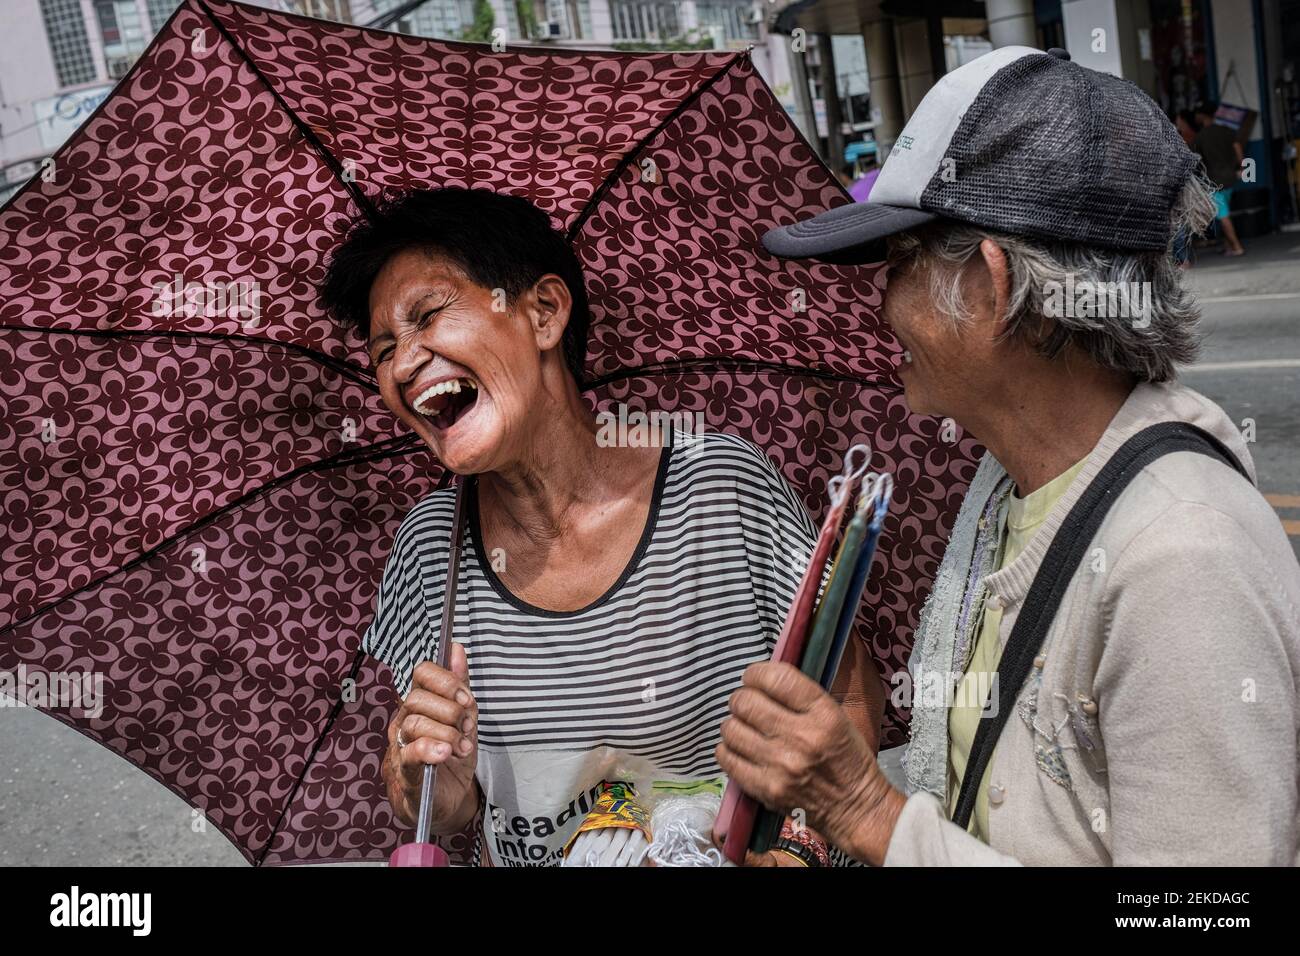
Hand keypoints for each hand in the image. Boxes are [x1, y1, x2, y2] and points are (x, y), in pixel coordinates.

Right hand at [383, 642, 478, 834]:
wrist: (448, 797)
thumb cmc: (452, 754)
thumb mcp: (464, 717)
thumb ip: (459, 685)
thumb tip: (456, 649)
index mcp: (420, 702)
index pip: (421, 673)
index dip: (446, 680)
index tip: (467, 698)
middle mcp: (405, 720)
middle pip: (417, 698)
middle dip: (450, 711)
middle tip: (467, 728)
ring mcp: (401, 745)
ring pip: (414, 723)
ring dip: (447, 734)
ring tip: (463, 748)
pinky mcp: (404, 772)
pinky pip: (410, 754)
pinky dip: (430, 750)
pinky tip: (446, 754)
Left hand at [715, 661, 905, 864]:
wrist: (855, 809)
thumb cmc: (846, 758)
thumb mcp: (837, 716)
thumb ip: (801, 696)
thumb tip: (762, 677)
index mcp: (824, 714)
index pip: (776, 678)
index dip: (757, 673)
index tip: (754, 678)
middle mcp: (802, 738)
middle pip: (745, 702)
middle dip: (742, 698)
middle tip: (748, 705)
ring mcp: (781, 766)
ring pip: (731, 729)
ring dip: (734, 724)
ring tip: (745, 728)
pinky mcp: (766, 790)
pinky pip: (726, 758)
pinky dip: (728, 750)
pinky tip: (741, 749)